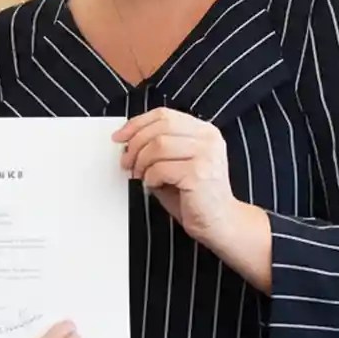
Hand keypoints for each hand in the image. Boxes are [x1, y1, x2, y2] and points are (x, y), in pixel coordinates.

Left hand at [114, 107, 237, 244]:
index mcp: (203, 131)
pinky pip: (160, 168)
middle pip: (160, 128)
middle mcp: (208, 138)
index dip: (137, 124)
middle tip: (126, 162)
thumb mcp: (174, 163)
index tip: (120, 136)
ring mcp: (205, 154)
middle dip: (135, 144)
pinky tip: (155, 185)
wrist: (219, 222)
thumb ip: (156, 147)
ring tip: (141, 176)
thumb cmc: (194, 196)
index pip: (164, 115)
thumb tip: (126, 141)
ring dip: (141, 163)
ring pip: (158, 146)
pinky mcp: (198, 173)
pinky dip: (150, 178)